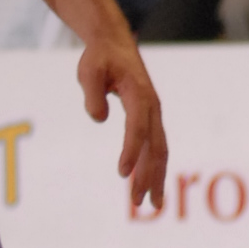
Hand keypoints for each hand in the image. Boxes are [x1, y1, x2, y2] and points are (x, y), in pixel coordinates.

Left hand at [74, 22, 168, 211]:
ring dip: (156, 176)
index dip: (131, 151)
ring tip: (152, 204)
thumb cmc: (99, 57)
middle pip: (156, 145)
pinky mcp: (149, 117)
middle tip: (138, 203)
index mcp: (139, 93)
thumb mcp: (89, 70)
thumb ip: (92, 93)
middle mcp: (152, 105)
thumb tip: (99, 117)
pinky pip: (155, 145)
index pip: (137, 127)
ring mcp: (153, 112)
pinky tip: (147, 184)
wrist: (113, 43)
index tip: (121, 174)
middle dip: (149, 175)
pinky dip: (153, 166)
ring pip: (160, 149)